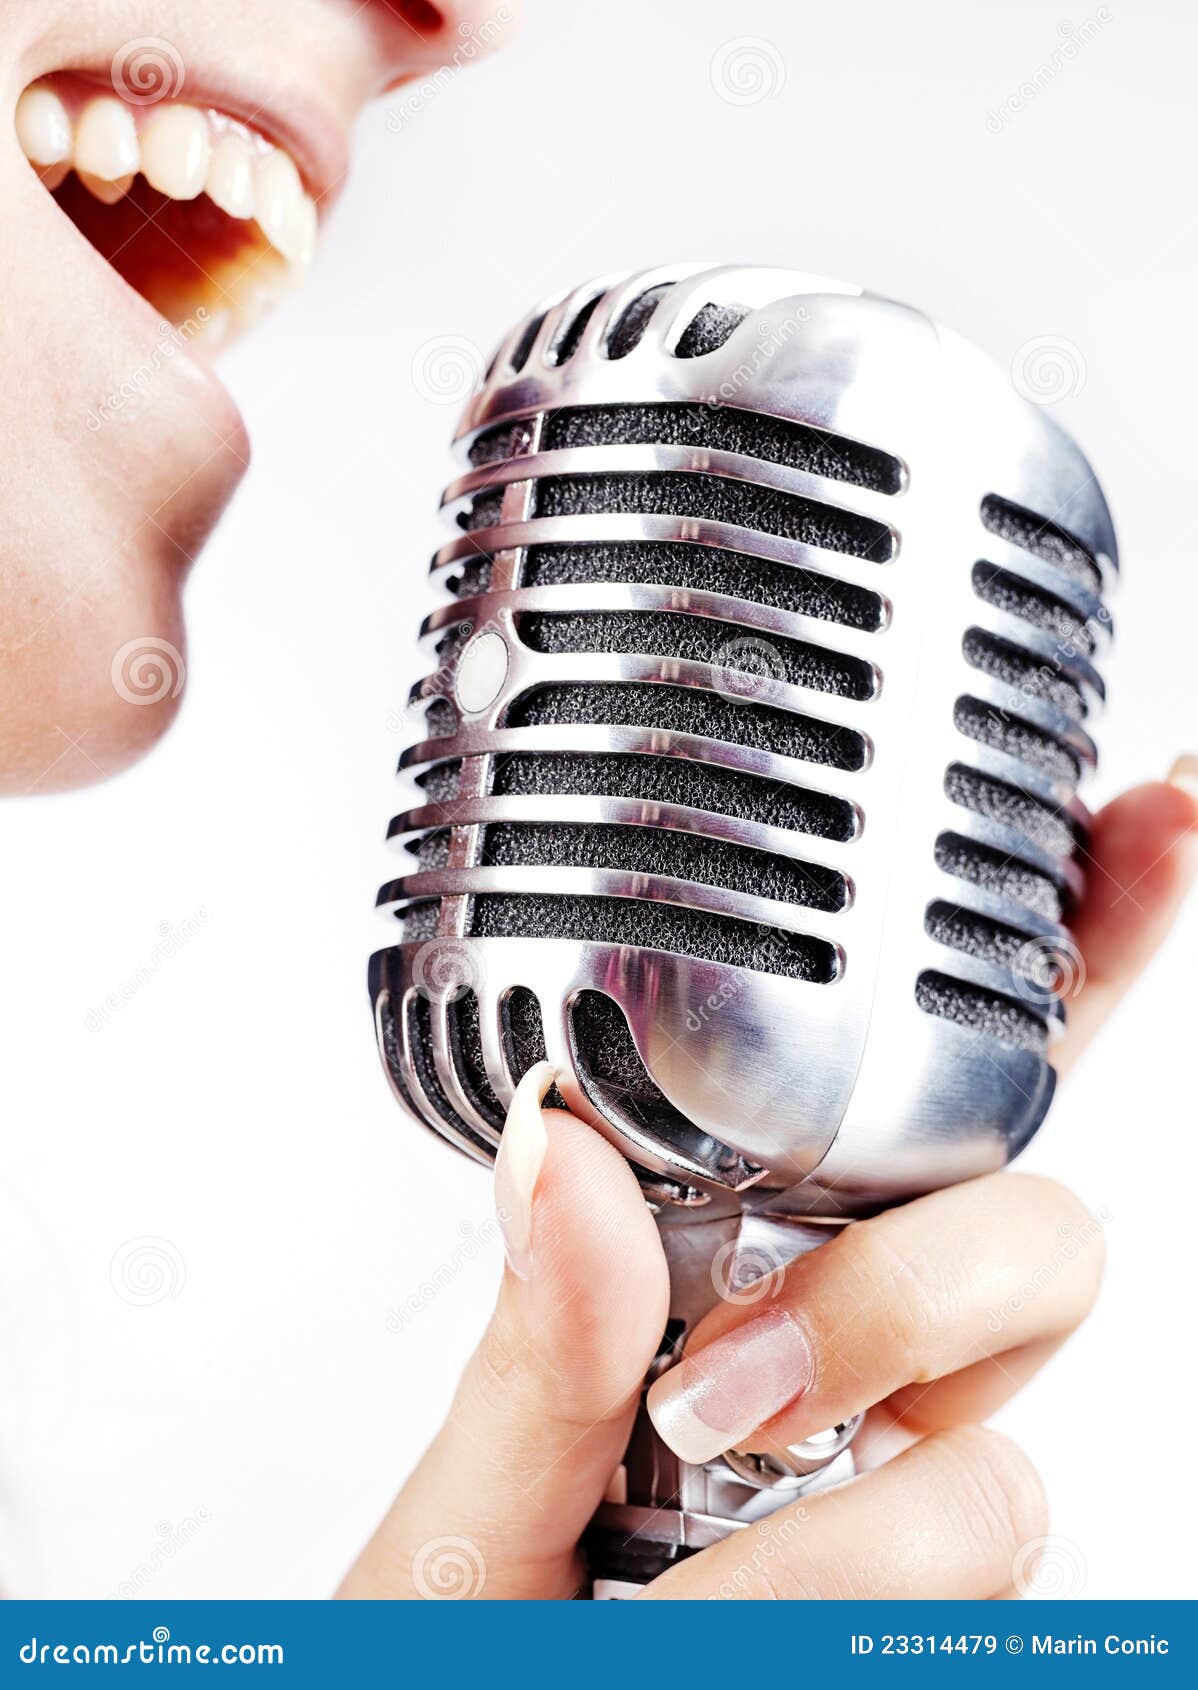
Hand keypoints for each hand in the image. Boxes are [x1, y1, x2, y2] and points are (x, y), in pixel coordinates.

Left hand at [338, 767, 1197, 1598]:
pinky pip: (979, 1592)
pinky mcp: (950, 1615)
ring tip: (679, 1563)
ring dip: (830, 1531)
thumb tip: (561, 1147)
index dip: (1073, 950)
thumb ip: (538, 1340)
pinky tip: (736, 1618)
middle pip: (1039, 1243)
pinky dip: (827, 1608)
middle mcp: (875, 1362)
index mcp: (767, 1256)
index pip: (948, 1088)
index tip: (1152, 816)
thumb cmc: (467, 1628)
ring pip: (1007, 1463)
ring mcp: (921, 1497)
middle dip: (907, 1304)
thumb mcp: (474, 1480)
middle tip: (737, 1392)